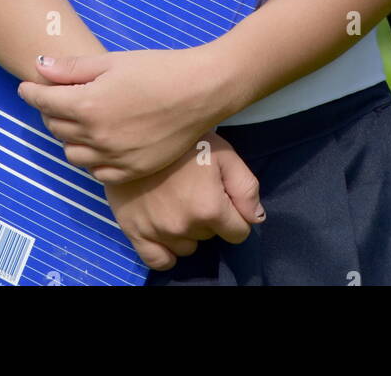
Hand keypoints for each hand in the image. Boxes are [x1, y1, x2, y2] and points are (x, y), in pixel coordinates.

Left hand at [17, 45, 227, 182]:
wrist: (200, 92)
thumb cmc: (158, 69)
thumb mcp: (113, 62)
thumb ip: (73, 69)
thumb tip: (40, 68)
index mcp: (88, 105)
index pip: (44, 102)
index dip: (31, 92)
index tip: (27, 86)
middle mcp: (95, 137)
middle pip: (56, 128)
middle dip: (51, 111)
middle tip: (59, 97)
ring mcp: (113, 158)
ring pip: (73, 154)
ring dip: (69, 136)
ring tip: (81, 120)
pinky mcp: (131, 171)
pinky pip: (97, 172)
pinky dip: (92, 157)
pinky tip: (101, 142)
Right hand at [104, 130, 265, 271]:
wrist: (137, 131)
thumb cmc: (185, 140)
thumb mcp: (224, 153)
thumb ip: (246, 187)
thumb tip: (255, 218)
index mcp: (209, 207)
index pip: (238, 233)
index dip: (235, 215)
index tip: (223, 197)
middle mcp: (184, 226)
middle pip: (210, 236)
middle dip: (209, 218)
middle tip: (195, 189)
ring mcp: (157, 232)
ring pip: (186, 247)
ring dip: (187, 230)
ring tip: (177, 201)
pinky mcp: (135, 233)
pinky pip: (158, 259)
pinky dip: (166, 249)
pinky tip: (166, 229)